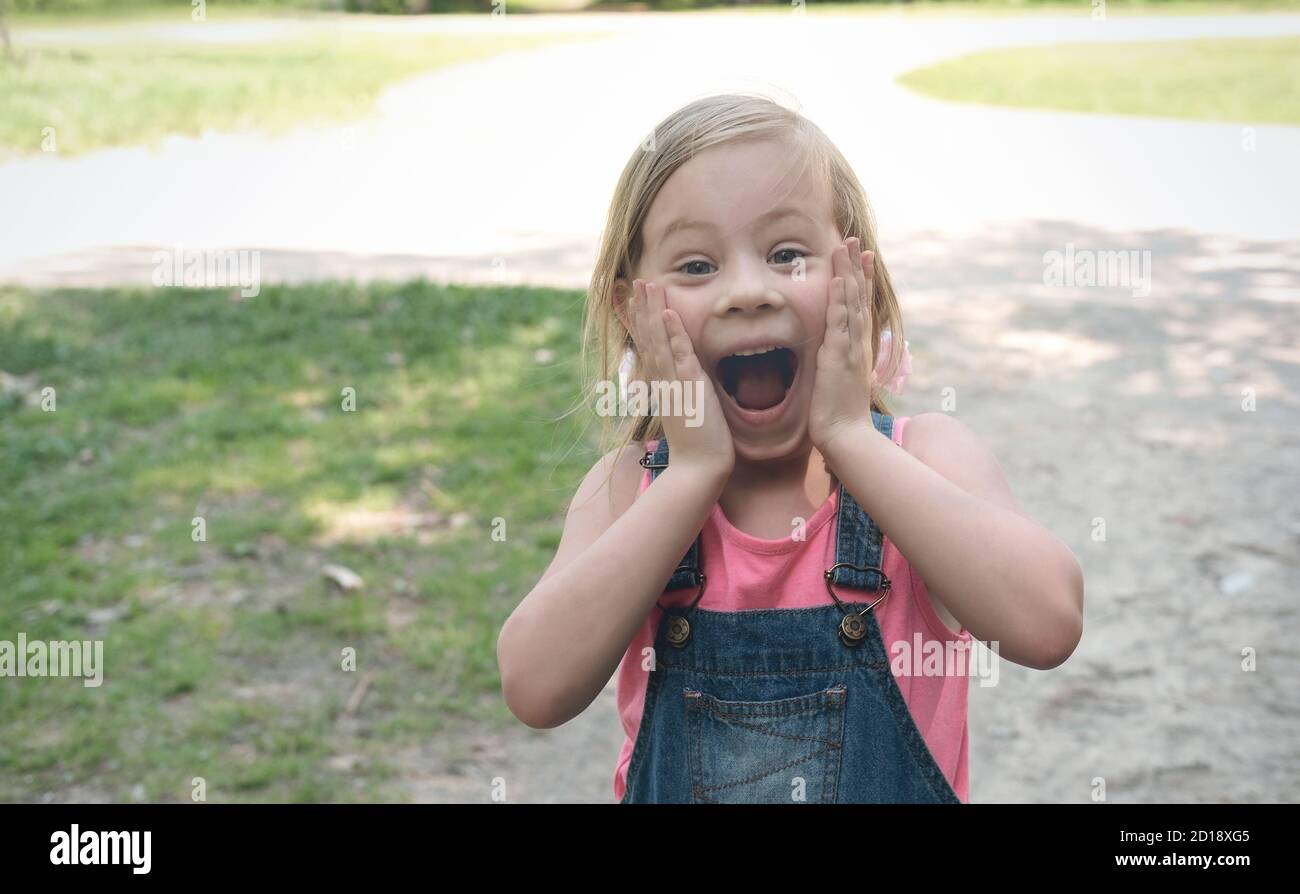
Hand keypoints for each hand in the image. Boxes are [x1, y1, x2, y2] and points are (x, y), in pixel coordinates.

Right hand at [627, 278, 733, 477]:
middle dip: (642, 309)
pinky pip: (680, 354)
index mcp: (662, 384)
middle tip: (635, 282)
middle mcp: (663, 380)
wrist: (698, 468)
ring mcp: (674, 383)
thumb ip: (683, 391)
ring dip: (652, 311)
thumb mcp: (687, 410)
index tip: (634, 300)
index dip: (640, 322)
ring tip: (647, 285)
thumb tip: (682, 379)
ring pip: (659, 340)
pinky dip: (673, 333)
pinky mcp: (688, 388)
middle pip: (648, 337)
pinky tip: (668, 313)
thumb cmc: (697, 444)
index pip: (648, 346)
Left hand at [809, 238, 876, 453]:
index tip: (862, 258)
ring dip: (849, 273)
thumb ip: (840, 366)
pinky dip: (841, 300)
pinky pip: (841, 322)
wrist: (846, 436)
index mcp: (857, 349)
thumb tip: (837, 358)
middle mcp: (859, 344)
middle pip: (859, 298)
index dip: (860, 281)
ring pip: (852, 303)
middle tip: (854, 240)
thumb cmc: (840, 416)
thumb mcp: (840, 383)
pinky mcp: (840, 357)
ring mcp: (851, 349)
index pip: (860, 308)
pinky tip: (840, 280)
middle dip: (856, 268)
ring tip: (846, 247)